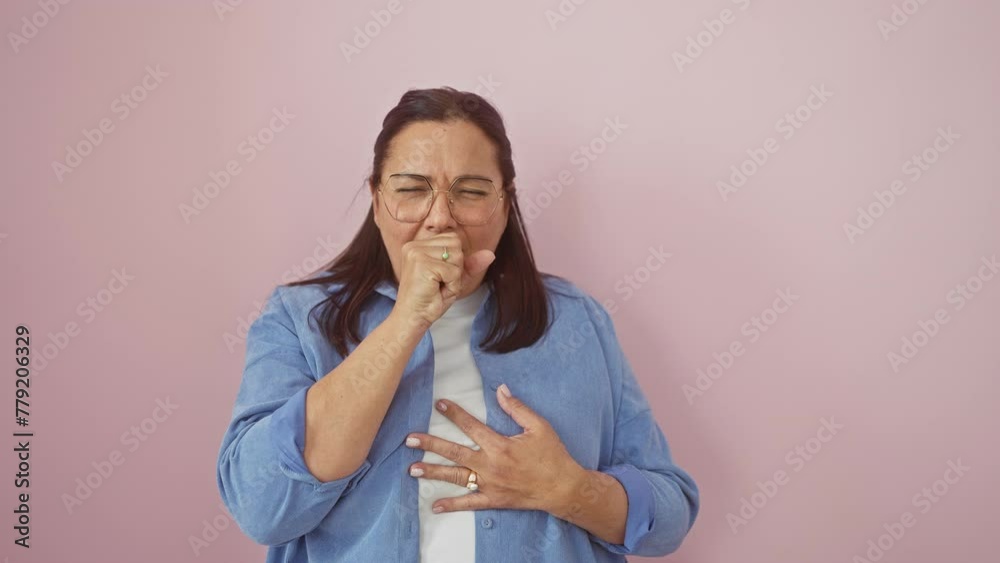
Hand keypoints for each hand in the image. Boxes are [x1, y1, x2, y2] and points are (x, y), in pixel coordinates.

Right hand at [393, 232, 494, 327]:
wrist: (413, 317)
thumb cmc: (430, 299)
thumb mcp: (453, 278)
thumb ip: (470, 264)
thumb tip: (490, 254)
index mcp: (418, 244)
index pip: (453, 239)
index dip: (455, 259)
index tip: (439, 275)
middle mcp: (415, 245)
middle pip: (456, 244)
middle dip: (455, 267)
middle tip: (439, 282)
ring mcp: (417, 253)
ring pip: (456, 257)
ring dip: (453, 277)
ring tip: (437, 286)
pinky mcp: (422, 264)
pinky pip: (453, 271)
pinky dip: (451, 284)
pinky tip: (436, 290)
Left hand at [403, 383, 586, 514]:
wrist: (563, 488)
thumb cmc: (553, 455)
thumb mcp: (539, 426)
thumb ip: (517, 408)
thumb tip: (500, 390)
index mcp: (500, 445)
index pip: (471, 426)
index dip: (454, 414)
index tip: (439, 404)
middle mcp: (490, 465)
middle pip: (454, 452)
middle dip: (430, 444)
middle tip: (410, 439)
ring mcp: (490, 484)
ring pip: (456, 477)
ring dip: (433, 472)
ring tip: (412, 469)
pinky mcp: (493, 499)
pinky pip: (469, 503)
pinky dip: (451, 505)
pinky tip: (435, 506)